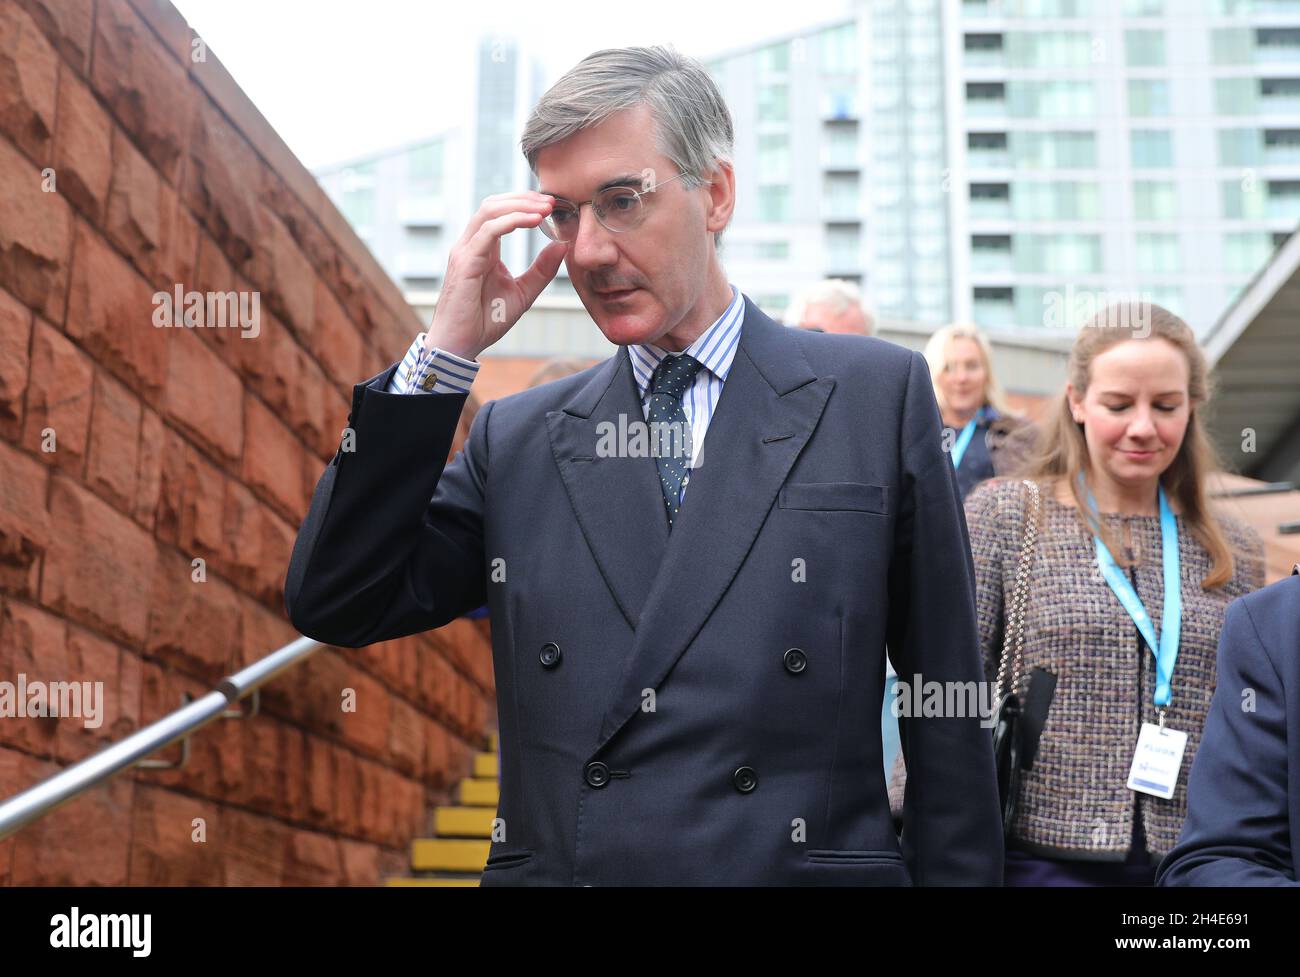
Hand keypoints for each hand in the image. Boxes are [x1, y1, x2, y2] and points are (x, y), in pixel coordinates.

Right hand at [423, 191, 568, 359]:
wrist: (461, 345)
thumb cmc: (485, 321)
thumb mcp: (523, 293)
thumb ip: (542, 270)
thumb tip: (562, 245)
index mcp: (483, 249)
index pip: (500, 212)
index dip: (524, 203)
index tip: (551, 206)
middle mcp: (471, 245)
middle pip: (493, 204)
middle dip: (523, 198)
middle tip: (551, 201)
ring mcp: (465, 251)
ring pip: (489, 211)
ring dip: (520, 205)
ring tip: (545, 209)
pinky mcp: (465, 262)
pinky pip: (488, 232)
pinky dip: (511, 222)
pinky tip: (533, 221)